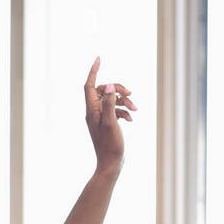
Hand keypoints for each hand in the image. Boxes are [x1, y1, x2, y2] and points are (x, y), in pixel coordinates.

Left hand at [83, 57, 134, 173]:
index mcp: (91, 111)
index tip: (99, 58)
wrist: (110, 164)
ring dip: (124, 101)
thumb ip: (109, 103)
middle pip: (103, 90)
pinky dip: (124, 111)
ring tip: (134, 109)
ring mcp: (100, 118)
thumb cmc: (110, 146)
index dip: (93, 71)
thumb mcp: (111, 122)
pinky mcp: (107, 123)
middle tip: (130, 94)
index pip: (89, 86)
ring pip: (111, 100)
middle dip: (117, 89)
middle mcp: (93, 113)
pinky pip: (115, 110)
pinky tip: (131, 118)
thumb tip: (107, 86)